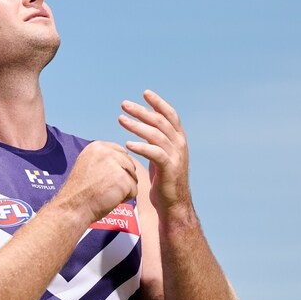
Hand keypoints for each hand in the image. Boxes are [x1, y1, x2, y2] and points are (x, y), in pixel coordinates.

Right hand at [57, 140, 138, 224]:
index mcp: (97, 146)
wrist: (73, 206)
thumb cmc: (80, 190)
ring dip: (125, 188)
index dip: (117, 168)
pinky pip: (134, 190)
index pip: (120, 152)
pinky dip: (125, 198)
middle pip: (129, 164)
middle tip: (105, 187)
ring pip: (133, 176)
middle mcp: (107, 152)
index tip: (105, 178)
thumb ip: (103, 158)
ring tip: (108, 193)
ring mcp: (116, 165)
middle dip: (123, 178)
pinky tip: (111, 199)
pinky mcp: (123, 179)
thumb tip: (122, 159)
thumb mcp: (88, 164)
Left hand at [119, 90, 191, 215]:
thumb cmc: (164, 182)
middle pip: (160, 121)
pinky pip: (155, 153)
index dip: (158, 103)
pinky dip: (141, 147)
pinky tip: (128, 144)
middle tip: (124, 104)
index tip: (145, 93)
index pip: (170, 115)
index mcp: (178, 139)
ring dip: (137, 125)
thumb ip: (156, 142)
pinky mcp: (170, 168)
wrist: (174, 205)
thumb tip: (143, 129)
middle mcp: (180, 144)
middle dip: (141, 111)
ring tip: (120, 120)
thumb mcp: (161, 157)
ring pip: (156, 134)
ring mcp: (176, 156)